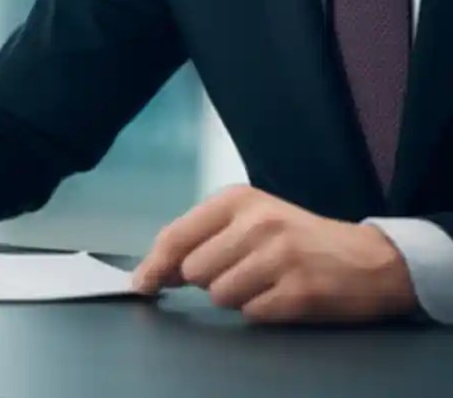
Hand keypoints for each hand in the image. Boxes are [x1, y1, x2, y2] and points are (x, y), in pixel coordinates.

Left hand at [133, 185, 416, 322]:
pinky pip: (251, 314)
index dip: (154, 265)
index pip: (176, 236)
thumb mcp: (251, 221)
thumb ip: (202, 238)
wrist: (370, 259)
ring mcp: (279, 257)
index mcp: (238, 200)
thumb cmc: (299, 239)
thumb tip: (155, 271)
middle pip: (193, 271)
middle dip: (208, 280)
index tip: (143, 284)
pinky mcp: (299, 291)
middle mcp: (257, 223)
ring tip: (266, 281)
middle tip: (240, 271)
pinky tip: (284, 294)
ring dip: (236, 297)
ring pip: (219, 296)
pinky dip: (262, 311)